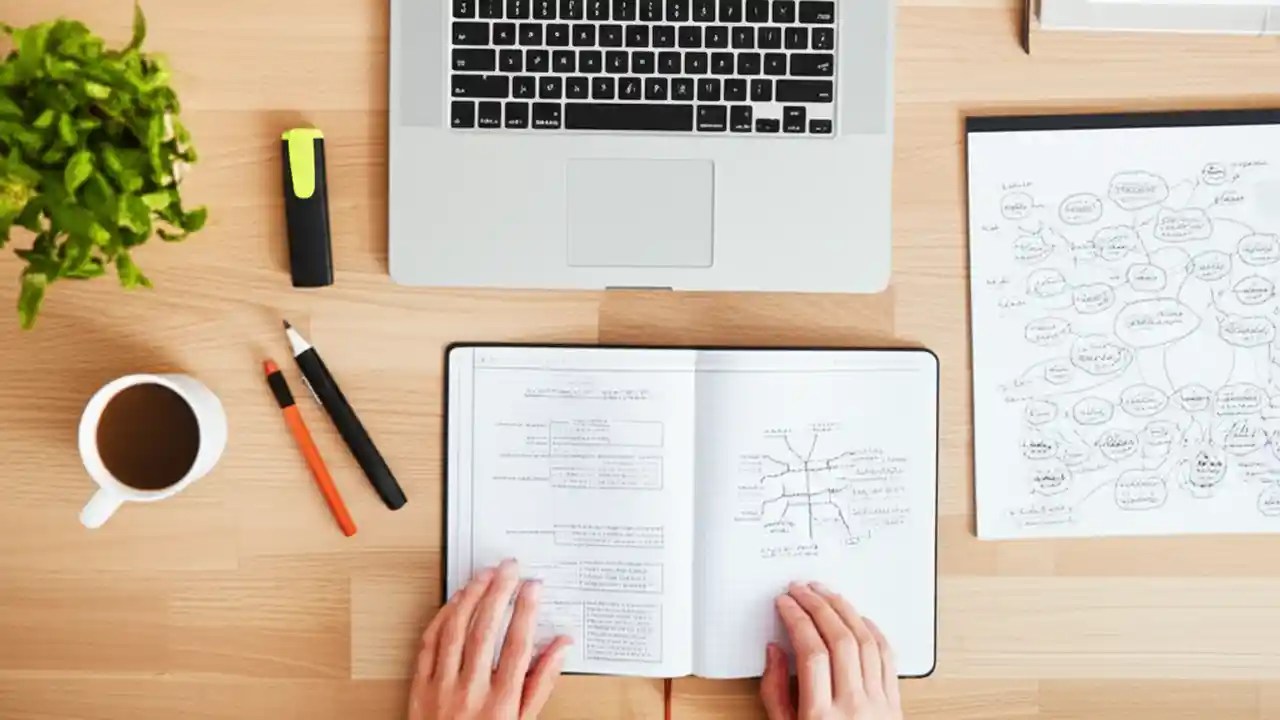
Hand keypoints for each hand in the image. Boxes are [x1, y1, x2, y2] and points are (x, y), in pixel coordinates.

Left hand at [409, 560, 572, 719]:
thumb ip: (541, 684)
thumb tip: (560, 647)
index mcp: (500, 704)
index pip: (517, 645)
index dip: (527, 611)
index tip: (534, 587)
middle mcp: (470, 692)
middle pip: (486, 630)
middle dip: (500, 592)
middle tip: (509, 568)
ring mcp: (441, 688)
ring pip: (455, 631)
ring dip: (470, 597)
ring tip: (483, 576)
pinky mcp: (419, 688)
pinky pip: (429, 644)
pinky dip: (442, 618)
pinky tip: (454, 602)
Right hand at [760, 582, 902, 719]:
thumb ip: (776, 693)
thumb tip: (775, 651)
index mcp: (821, 718)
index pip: (811, 652)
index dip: (796, 619)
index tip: (784, 603)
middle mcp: (854, 708)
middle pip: (839, 639)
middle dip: (818, 605)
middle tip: (801, 589)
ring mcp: (879, 704)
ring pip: (866, 641)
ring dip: (844, 610)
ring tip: (826, 593)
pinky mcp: (895, 704)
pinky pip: (887, 656)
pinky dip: (873, 630)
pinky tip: (859, 618)